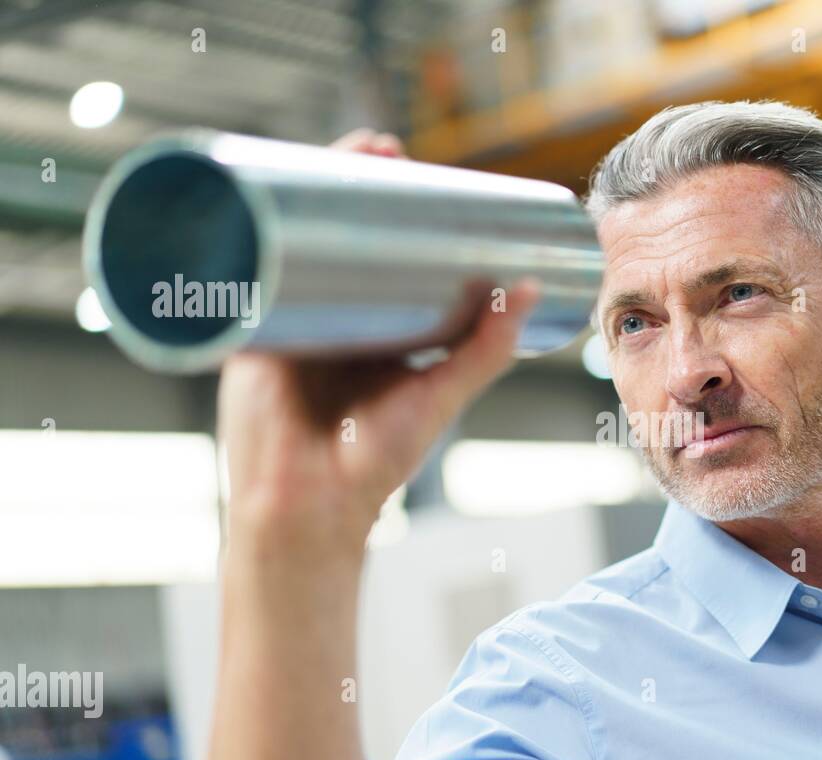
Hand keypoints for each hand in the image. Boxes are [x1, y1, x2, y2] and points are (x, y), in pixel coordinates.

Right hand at [216, 129, 540, 544]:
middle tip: (385, 144)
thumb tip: (529, 286)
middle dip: (355, 178)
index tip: (423, 169)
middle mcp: (328, 314)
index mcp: (371, 327)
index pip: (383, 251)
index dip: (398, 208)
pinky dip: (250, 215)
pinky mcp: (247, 325)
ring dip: (310, 181)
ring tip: (347, 147)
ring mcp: (286, 315)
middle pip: (336, 232)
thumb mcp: (441, 393)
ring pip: (293, 234)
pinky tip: (265, 174)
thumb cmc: (376, 459)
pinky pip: (242, 259)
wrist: (309, 504)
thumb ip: (486, 348)